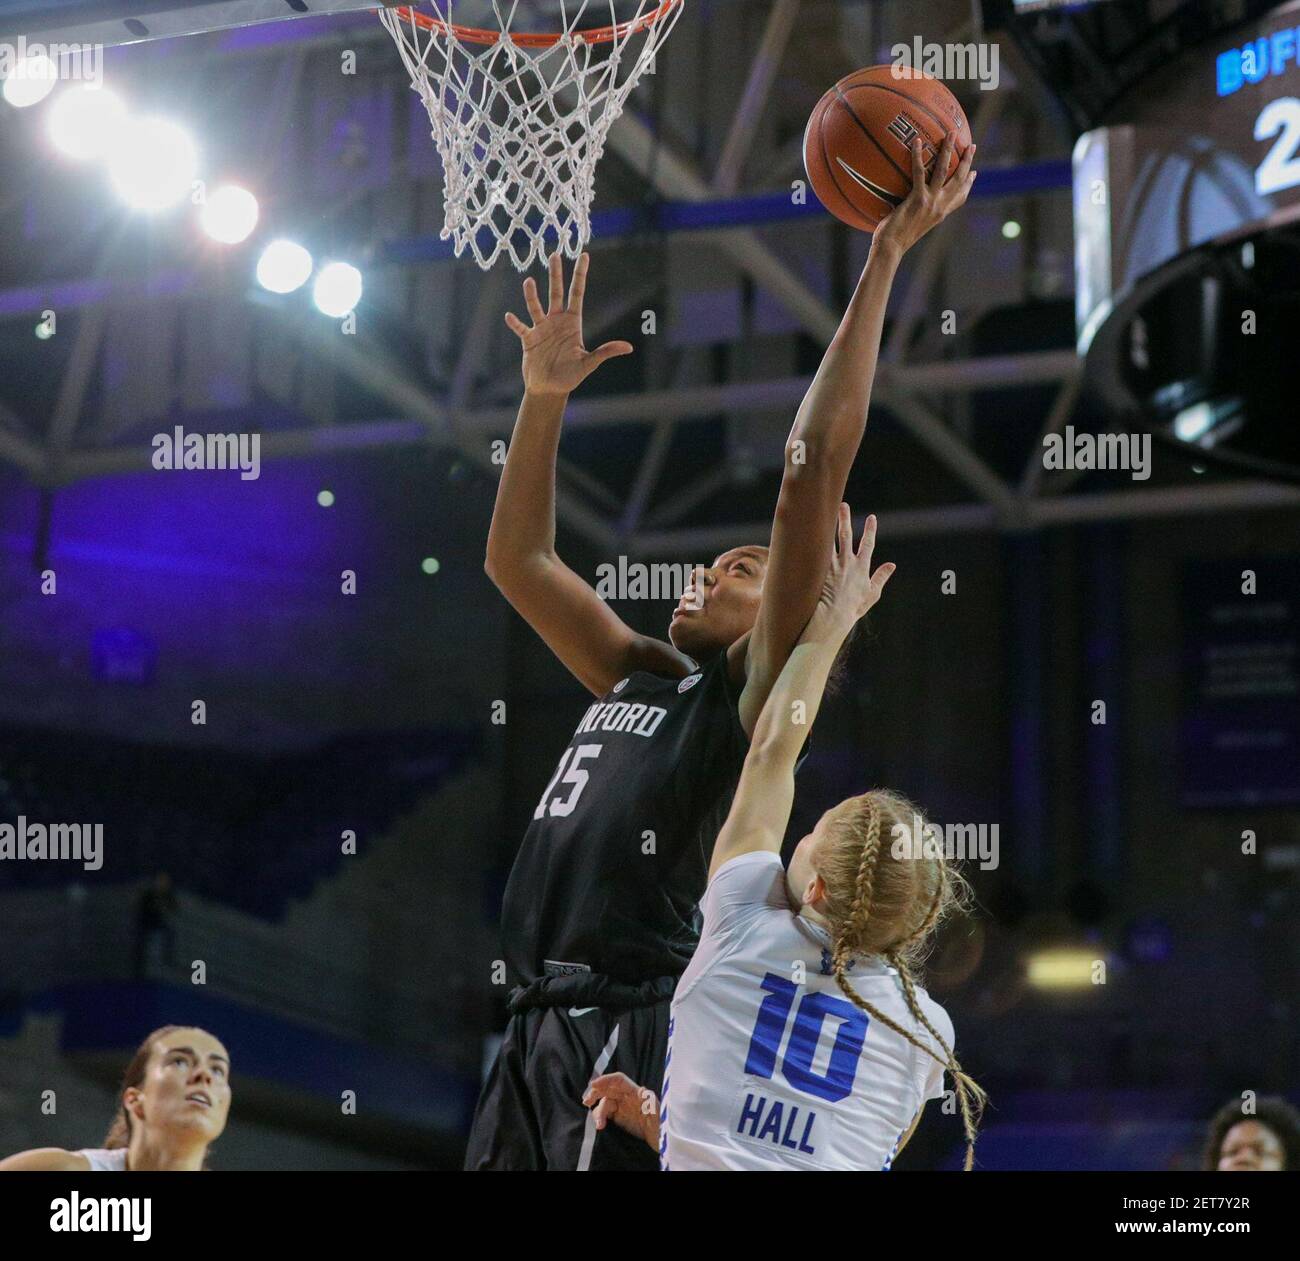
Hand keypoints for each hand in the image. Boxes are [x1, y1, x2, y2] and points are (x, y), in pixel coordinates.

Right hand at [505, 252, 633, 395]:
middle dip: (556, 274)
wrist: (550, 389)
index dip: (580, 275)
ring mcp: (541, 329)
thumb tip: (628, 348)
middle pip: (556, 293)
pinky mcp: (528, 339)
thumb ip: (605, 352)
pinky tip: (509, 316)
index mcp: (572, 323)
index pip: (577, 293)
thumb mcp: (589, 363)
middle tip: (554, 254)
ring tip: (528, 281)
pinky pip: (520, 328)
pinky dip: (515, 323)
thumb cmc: (571, 377)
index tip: (583, 255)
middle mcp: (556, 321)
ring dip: (531, 295)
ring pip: (535, 306)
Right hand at [583, 1072, 659, 1150]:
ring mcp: (622, 1107)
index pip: (618, 1080)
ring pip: (604, 1103)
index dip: (606, 1080)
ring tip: (599, 1124)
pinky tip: (600, 1126)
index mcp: (636, 1092)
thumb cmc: (662, 1124)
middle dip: (596, 1093)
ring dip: (598, 1111)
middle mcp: (627, 1097)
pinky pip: (605, 1113)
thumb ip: (651, 1102)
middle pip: (608, 1089)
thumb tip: (643, 1090)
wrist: (661, 1140)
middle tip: (586, 1101)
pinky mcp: (619, 1118)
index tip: (593, 1084)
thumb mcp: (659, 1113)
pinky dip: (599, 1118)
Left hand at [811, 504, 894, 635]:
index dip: (870, 530)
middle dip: (845, 519)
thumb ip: (881, 577)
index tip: (872, 518)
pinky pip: (814, 550)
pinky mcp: (818, 568)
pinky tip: (804, 531)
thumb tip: (892, 565)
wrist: (833, 617)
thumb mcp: (872, 594)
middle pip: (845, 535)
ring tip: (820, 512)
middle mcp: (846, 562)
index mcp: (862, 567)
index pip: (868, 544)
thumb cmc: (852, 609)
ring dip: (826, 525)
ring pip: (828, 539)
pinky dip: (810, 540)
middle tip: (843, 505)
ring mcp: (831, 564)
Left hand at [871, 133, 975, 256]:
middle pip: (959, 180)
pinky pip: (919, 172)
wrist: (891, 249)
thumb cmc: (895, 241)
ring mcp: (930, 202)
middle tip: (972, 145)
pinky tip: (917, 141)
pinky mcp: (917, 199)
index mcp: (940, 214)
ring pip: (944, 171)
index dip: (969, 184)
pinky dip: (918, 155)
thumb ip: (915, 214)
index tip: (974, 173)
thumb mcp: (910, 227)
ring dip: (949, 150)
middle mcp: (939, 207)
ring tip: (951, 132)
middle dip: (967, 161)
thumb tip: (904, 206)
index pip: (960, 198)